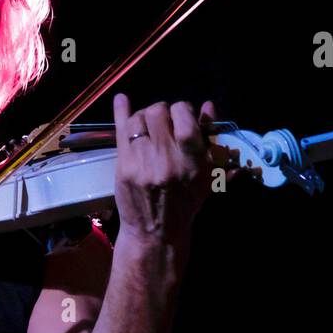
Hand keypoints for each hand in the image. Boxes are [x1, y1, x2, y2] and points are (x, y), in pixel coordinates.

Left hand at [111, 94, 236, 247]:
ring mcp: (143, 162)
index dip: (182, 110)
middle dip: (163, 112)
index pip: (185, 117)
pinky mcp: (124, 166)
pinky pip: (121, 130)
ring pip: (139, 118)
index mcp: (193, 161)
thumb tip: (209, 106)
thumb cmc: (185, 204)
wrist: (156, 233)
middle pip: (159, 112)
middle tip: (164, 122)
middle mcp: (167, 159)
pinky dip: (121, 112)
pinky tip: (122, 100)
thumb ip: (212, 141)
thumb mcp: (208, 176)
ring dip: (145, 116)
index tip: (182, 115)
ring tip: (148, 126)